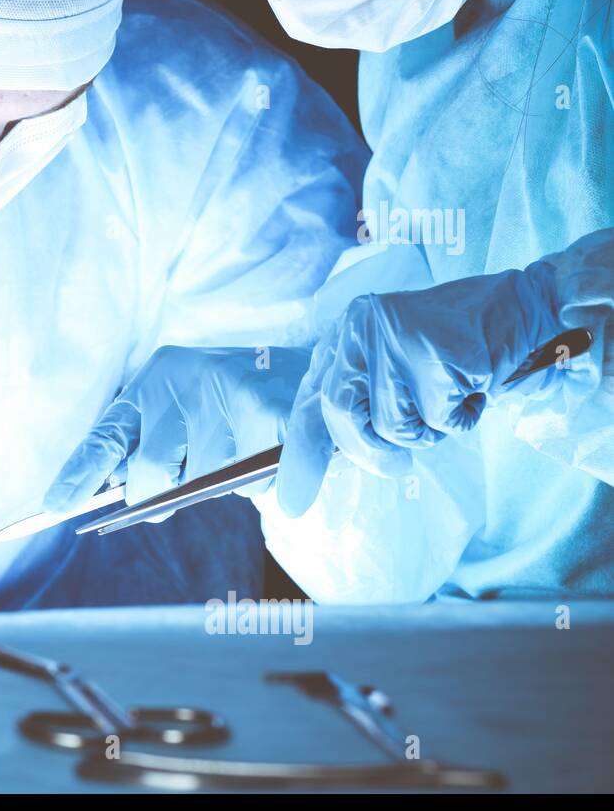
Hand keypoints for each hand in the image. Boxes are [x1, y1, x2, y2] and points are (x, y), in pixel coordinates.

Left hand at [43, 346, 308, 518]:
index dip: (79, 473)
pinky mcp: (268, 405)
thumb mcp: (188, 417)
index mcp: (153, 379)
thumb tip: (133, 502)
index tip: (54, 506)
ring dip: (229, 485)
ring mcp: (224, 387)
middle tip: (194, 475)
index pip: (105, 435)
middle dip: (164, 495)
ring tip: (251, 448)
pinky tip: (277, 461)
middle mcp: (181, 377)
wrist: (325, 366)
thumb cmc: (243, 406)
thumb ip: (154, 453)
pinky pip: (253, 481)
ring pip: (206, 483)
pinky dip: (268, 485)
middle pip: (150, 473)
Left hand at [277, 260, 563, 516]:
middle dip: (372, 450)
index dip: (300, 455)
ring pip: (396, 425)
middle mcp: (359, 329)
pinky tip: (476, 387)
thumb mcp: (391, 365)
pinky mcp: (436, 351)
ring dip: (430, 429)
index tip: (291, 503)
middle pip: (343, 415)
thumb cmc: (452, 347)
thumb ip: (358, 401)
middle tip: (399, 463)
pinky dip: (465, 417)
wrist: (519, 306)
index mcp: (345, 334)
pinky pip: (443, 418)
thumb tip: (321, 461)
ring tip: (450, 397)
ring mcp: (395, 336)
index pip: (310, 401)